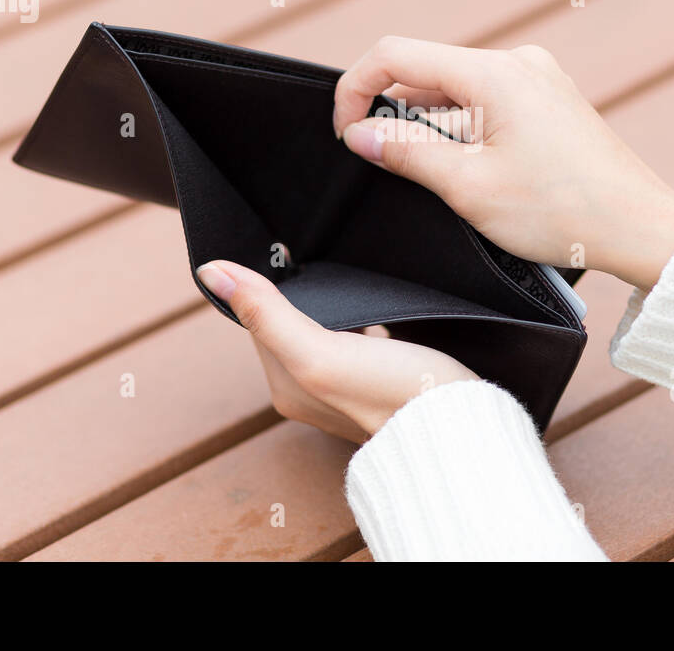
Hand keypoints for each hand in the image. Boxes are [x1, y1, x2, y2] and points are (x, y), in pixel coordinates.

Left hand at [197, 259, 477, 441]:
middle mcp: (310, 388)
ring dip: (335, 301)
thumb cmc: (392, 392)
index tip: (282, 249)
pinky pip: (360, 335)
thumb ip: (268, 314)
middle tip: (314, 252)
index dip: (267, 283)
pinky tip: (379, 304)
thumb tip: (212, 272)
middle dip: (302, 291)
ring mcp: (347, 384)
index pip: (259, 318)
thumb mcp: (319, 350)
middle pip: (291, 322)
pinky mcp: (381, 377)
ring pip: (327, 326)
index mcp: (285, 385)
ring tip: (348, 274)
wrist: (461, 425)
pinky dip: (364, 315)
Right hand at [332, 37, 673, 289]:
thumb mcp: (468, 187)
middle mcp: (516, 62)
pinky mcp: (546, 101)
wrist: (639, 229)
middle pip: (425, 72)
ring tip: (438, 180)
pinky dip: (460, 131)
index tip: (345, 134)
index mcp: (494, 72)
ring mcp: (535, 79)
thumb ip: (404, 151)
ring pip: (453, 91)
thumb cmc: (562, 211)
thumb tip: (357, 134)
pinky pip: (484, 103)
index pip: (395, 54)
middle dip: (392, 114)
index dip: (355, 89)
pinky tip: (466, 172)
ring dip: (429, 128)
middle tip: (381, 165)